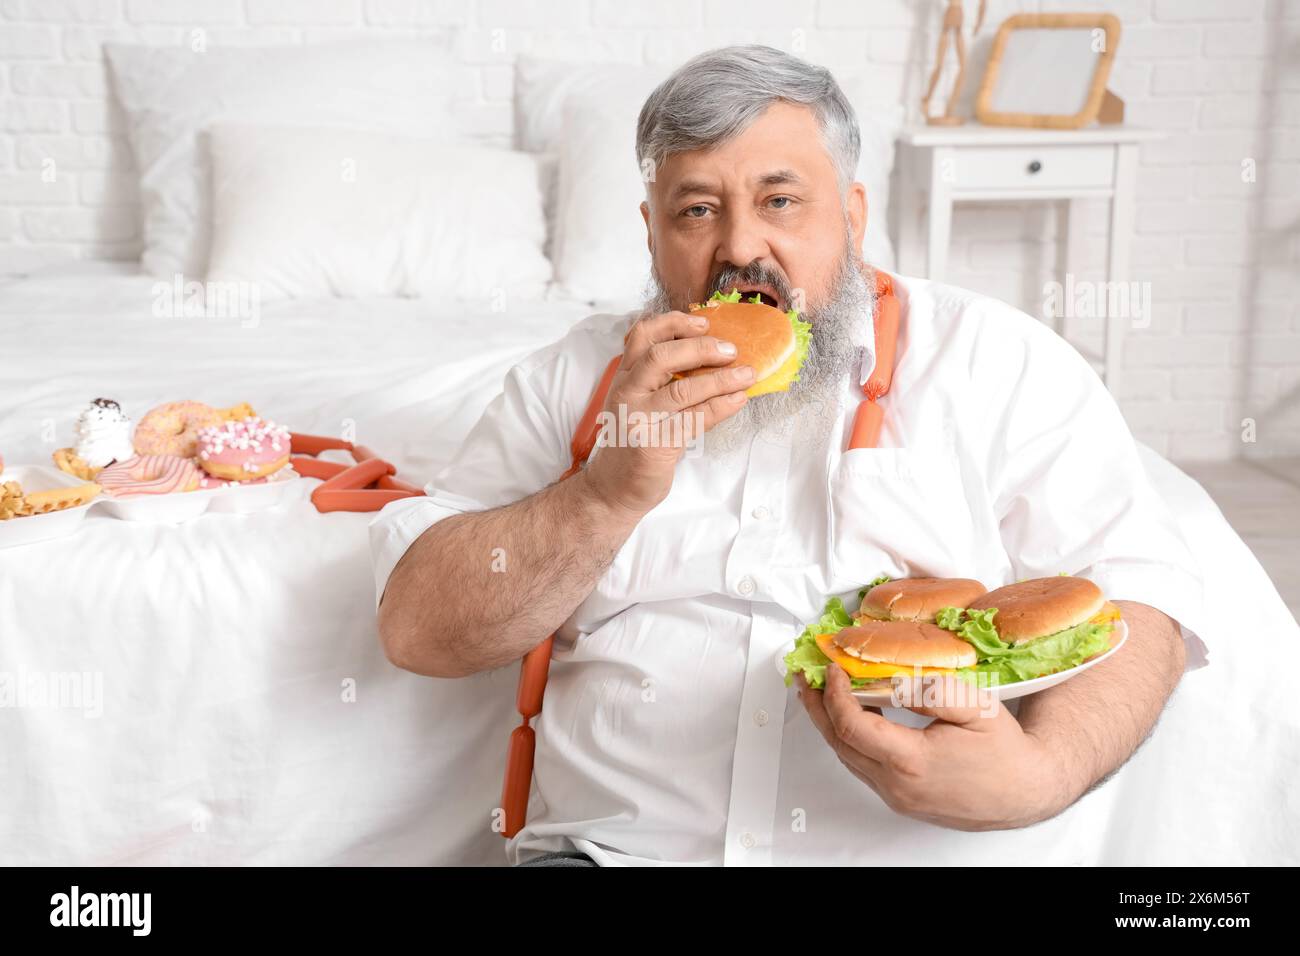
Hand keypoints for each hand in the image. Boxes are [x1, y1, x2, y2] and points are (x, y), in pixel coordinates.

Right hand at [584, 309, 752, 516]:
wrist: (612, 490)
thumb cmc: (633, 444)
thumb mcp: (637, 404)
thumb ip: (659, 380)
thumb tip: (708, 356)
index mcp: (623, 378)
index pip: (641, 336)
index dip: (674, 323)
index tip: (703, 322)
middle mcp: (626, 394)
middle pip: (662, 356)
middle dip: (702, 348)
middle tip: (731, 350)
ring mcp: (638, 420)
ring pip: (683, 389)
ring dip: (721, 379)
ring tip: (747, 374)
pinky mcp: (653, 446)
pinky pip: (695, 420)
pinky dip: (721, 407)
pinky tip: (738, 400)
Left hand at [798, 665, 1072, 830]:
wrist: (1028, 790)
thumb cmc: (1006, 750)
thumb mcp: (974, 707)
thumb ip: (931, 691)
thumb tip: (891, 678)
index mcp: (912, 763)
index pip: (852, 726)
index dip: (835, 694)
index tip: (832, 668)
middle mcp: (898, 786)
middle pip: (839, 744)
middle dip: (817, 707)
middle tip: (803, 677)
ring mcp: (898, 797)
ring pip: (848, 758)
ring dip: (829, 724)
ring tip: (817, 693)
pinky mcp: (903, 800)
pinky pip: (864, 767)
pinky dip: (849, 739)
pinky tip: (850, 718)